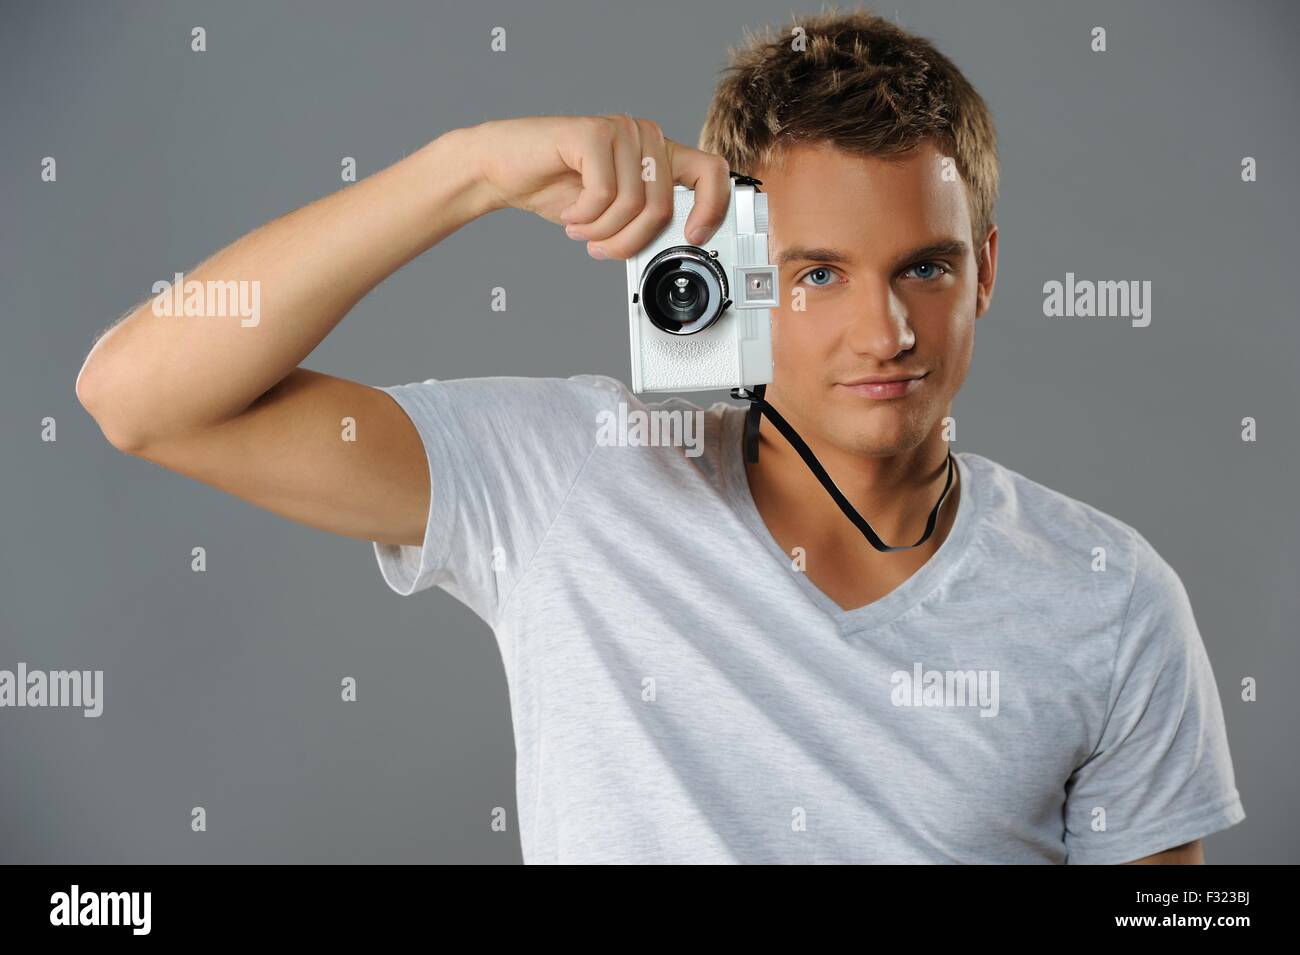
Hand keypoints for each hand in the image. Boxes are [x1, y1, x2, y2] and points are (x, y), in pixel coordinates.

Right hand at [468, 113, 732, 259]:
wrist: (502, 169)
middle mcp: (646, 136)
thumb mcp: (612, 214)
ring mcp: (621, 130)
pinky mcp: (593, 133)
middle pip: (662, 206)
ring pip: (633, 205)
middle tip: (601, 248)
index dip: (712, 208)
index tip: (695, 237)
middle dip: (629, 241)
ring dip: (602, 232)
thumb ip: (645, 220)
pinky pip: (603, 194)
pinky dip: (583, 216)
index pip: (711, 172)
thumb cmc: (557, 189)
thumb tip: (678, 245)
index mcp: (659, 154)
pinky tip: (570, 213)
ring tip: (580, 230)